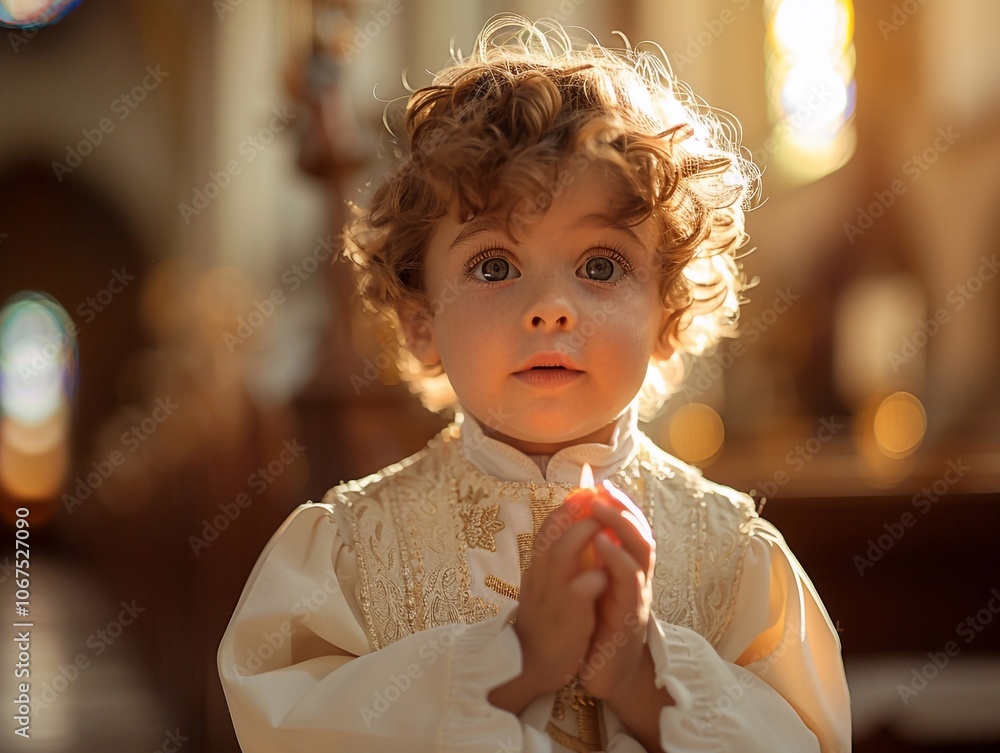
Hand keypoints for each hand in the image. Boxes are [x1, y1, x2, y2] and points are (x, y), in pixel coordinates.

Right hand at [513, 504, 608, 695]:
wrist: (529, 665)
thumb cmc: (542, 622)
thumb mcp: (542, 586)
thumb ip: (553, 561)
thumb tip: (570, 534)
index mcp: (538, 568)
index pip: (547, 527)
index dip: (566, 507)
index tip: (585, 492)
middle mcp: (542, 576)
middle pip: (553, 532)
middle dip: (576, 511)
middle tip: (597, 497)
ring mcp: (553, 595)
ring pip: (562, 554)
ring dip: (583, 535)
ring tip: (602, 524)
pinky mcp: (568, 617)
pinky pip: (579, 592)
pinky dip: (592, 579)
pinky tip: (605, 574)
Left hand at [577, 483, 654, 701]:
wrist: (606, 674)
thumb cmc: (599, 627)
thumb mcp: (594, 586)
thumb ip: (591, 558)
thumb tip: (579, 525)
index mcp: (626, 569)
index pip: (628, 528)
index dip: (618, 503)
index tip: (600, 483)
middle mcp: (636, 577)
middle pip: (640, 532)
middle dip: (622, 506)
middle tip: (602, 488)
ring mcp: (636, 595)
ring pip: (640, 551)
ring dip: (621, 525)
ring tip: (600, 506)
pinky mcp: (630, 616)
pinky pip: (629, 582)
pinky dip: (617, 559)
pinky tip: (602, 544)